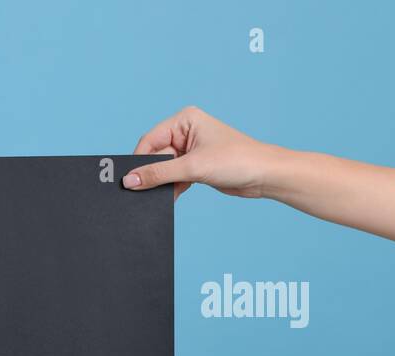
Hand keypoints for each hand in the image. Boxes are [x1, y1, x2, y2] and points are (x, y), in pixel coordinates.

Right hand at [123, 106, 282, 200]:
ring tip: (167, 193)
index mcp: (184, 120)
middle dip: (152, 174)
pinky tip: (173, 196)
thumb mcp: (192, 167)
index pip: (149, 140)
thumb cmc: (237, 160)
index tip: (130, 181)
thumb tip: (130, 180)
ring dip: (163, 183)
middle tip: (147, 190)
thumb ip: (158, 174)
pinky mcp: (195, 166)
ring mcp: (190, 150)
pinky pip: (173, 177)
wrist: (264, 175)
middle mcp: (186, 132)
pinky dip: (171, 188)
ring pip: (163, 168)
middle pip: (155, 155)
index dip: (139, 161)